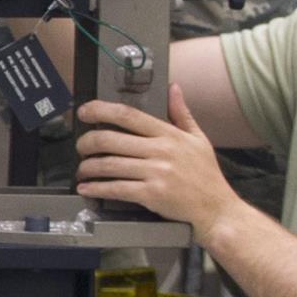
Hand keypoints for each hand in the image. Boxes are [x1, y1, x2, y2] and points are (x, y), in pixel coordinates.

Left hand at [74, 84, 240, 239]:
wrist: (216, 209)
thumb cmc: (206, 175)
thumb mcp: (199, 139)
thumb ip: (182, 113)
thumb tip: (174, 87)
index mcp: (169, 135)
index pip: (128, 116)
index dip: (101, 111)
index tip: (84, 111)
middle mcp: (160, 151)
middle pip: (110, 139)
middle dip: (86, 142)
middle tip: (80, 147)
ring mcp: (155, 173)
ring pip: (108, 165)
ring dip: (87, 167)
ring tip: (81, 170)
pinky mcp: (150, 195)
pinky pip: (115, 188)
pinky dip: (95, 188)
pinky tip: (86, 188)